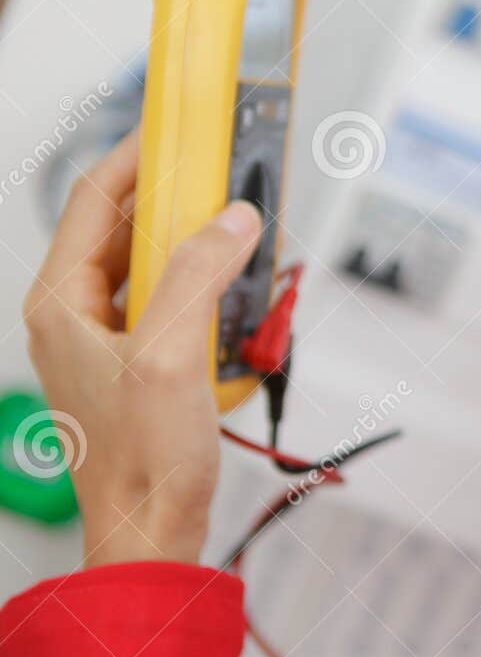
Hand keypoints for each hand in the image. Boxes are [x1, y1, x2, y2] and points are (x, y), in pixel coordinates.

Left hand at [24, 130, 262, 567]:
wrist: (149, 532)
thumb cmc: (142, 459)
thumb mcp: (170, 355)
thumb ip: (197, 275)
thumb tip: (232, 217)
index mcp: (61, 303)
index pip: (97, 201)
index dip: (140, 155)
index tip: (182, 125)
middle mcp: (77, 315)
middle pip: (127, 226)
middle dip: (180, 197)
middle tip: (228, 175)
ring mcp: (108, 340)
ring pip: (153, 263)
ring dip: (199, 242)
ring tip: (242, 232)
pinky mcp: (141, 363)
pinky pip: (172, 300)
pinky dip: (207, 283)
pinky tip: (241, 288)